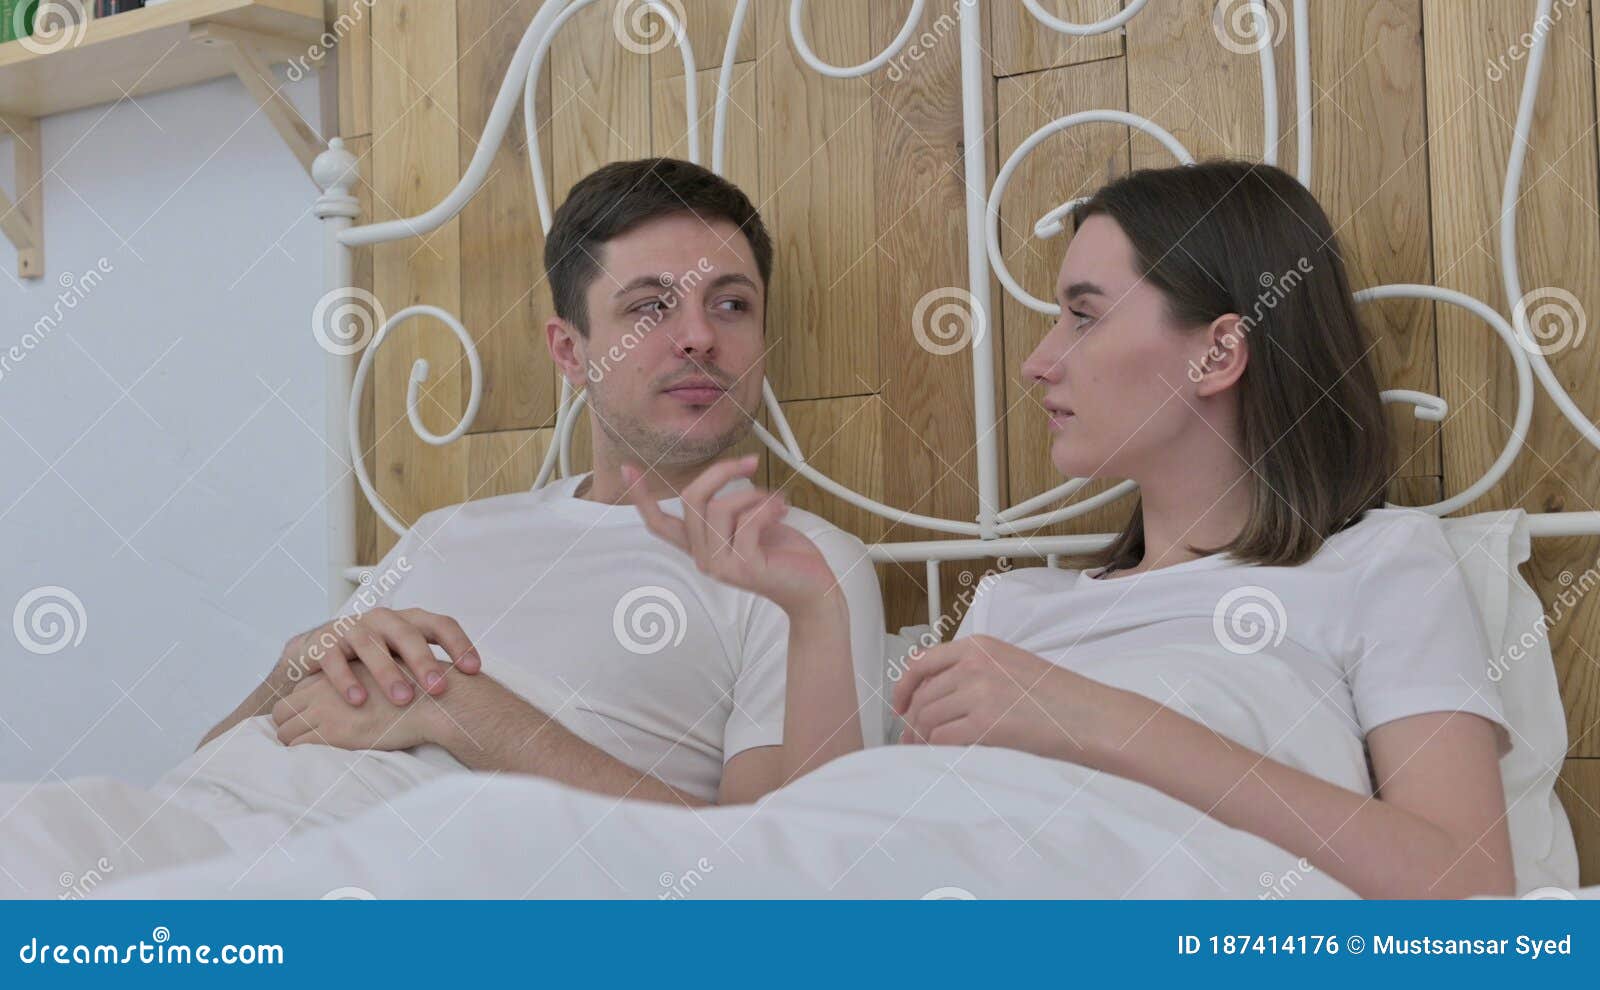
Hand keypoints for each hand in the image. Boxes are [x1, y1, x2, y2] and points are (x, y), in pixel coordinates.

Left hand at [271, 666, 436, 750]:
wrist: (434, 702)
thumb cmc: (419, 693)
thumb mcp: (384, 675)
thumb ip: (362, 681)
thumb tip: (356, 701)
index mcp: (337, 672)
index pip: (297, 692)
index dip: (300, 709)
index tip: (311, 723)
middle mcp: (324, 688)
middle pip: (282, 710)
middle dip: (287, 726)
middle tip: (301, 741)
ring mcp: (326, 710)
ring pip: (285, 730)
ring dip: (292, 742)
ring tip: (308, 754)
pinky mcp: (333, 732)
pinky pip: (298, 745)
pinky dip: (300, 753)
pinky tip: (315, 759)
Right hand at [276, 607, 481, 708]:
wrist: (315, 653)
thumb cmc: (371, 659)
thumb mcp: (402, 658)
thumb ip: (431, 667)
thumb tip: (477, 688)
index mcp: (408, 621)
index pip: (440, 624)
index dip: (459, 644)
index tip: (475, 670)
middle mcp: (382, 620)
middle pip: (407, 634)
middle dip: (424, 661)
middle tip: (439, 689)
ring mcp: (351, 629)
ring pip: (371, 645)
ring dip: (388, 672)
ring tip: (403, 700)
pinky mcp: (322, 643)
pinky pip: (334, 659)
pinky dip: (345, 679)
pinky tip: (358, 700)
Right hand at [622, 456, 839, 615]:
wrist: (813, 589)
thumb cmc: (784, 552)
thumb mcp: (750, 523)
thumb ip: (730, 508)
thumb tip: (723, 475)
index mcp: (700, 547)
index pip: (660, 523)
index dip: (642, 497)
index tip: (627, 469)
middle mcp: (703, 558)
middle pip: (692, 499)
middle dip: (722, 472)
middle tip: (751, 461)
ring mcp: (720, 566)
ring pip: (722, 508)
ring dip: (754, 495)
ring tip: (776, 502)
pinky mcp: (743, 568)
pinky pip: (748, 521)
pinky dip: (769, 508)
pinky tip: (783, 511)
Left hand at [891, 635, 1114, 759]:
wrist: (1092, 716)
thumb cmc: (1060, 698)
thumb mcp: (1011, 666)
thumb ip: (975, 672)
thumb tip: (938, 697)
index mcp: (980, 646)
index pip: (922, 662)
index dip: (903, 687)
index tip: (899, 705)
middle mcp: (974, 664)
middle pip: (922, 696)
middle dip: (911, 722)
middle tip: (909, 741)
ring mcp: (978, 692)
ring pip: (927, 719)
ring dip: (921, 740)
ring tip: (924, 753)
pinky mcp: (985, 724)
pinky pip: (942, 740)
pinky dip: (935, 752)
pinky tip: (940, 759)